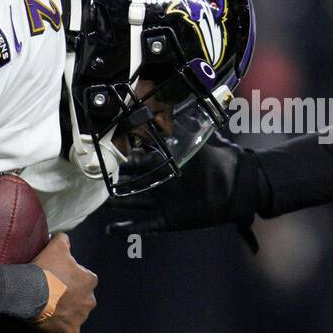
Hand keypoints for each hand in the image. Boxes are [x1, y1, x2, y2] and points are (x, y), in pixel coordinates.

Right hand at [31, 233, 96, 332]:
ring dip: (66, 311)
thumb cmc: (45, 269)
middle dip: (70, 296)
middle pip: (81, 298)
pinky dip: (60, 326)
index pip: (84, 278)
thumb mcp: (55, 246)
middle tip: (52, 293)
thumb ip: (64, 240)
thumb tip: (64, 237)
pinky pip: (67, 329)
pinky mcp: (71, 331)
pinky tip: (49, 319)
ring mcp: (81, 317)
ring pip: (75, 314)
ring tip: (49, 307)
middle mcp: (91, 300)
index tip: (57, 278)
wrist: (30, 292)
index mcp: (90, 280)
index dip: (69, 278)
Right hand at [106, 132, 258, 249]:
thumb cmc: (221, 162)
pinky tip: (111, 230)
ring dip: (115, 204)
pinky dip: (126, 229)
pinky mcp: (166, 220)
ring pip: (131, 203)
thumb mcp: (201, 142)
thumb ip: (187, 126)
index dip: (122, 158)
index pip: (138, 160)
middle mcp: (160, 183)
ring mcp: (161, 202)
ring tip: (98, 205)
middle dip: (113, 180)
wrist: (238, 189)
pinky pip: (142, 226)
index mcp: (165, 164)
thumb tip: (178, 103)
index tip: (105, 154)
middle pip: (130, 181)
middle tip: (93, 179)